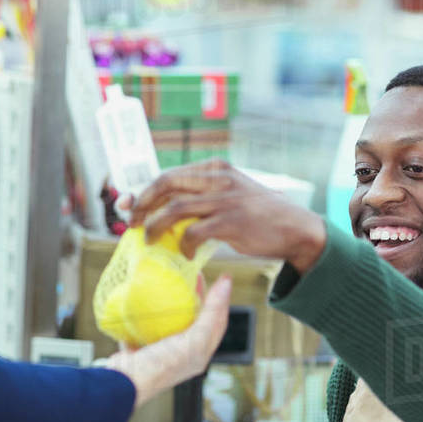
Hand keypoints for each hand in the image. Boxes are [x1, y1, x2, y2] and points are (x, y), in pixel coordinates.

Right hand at [103, 275, 230, 407]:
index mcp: (199, 353)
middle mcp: (182, 352)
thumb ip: (211, 314)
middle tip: (194, 274)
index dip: (222, 298)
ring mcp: (160, 349)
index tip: (222, 277)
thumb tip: (226, 286)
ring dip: (172, 301)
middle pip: (195, 318)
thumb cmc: (161, 365)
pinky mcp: (140, 346)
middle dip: (198, 296)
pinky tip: (143, 298)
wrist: (124, 383)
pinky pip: (145, 325)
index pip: (218, 321)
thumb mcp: (194, 340)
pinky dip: (145, 311)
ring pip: (171, 320)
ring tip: (171, 281)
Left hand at [125, 160, 327, 272]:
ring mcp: (225, 198)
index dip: (144, 189)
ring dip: (156, 226)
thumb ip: (202, 197)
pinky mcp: (232, 221)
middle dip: (142, 203)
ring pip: (175, 208)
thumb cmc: (258, 215)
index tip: (127, 204)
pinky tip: (185, 253)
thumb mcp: (230, 194)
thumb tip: (164, 209)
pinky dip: (183, 244)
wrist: (295, 228)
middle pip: (166, 184)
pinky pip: (193, 232)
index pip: (170, 174)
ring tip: (150, 239)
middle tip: (133, 223)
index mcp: (215, 168)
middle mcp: (218, 178)